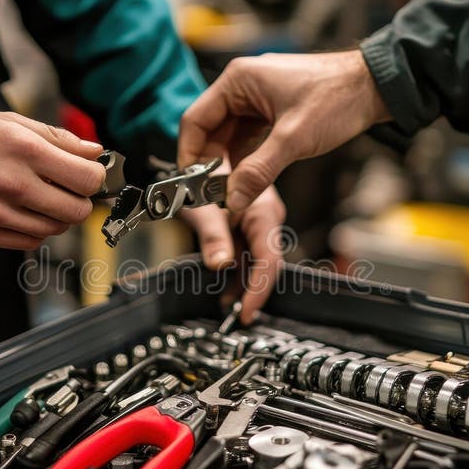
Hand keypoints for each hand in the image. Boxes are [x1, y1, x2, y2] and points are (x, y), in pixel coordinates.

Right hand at [0, 111, 105, 249]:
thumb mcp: (6, 122)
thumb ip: (55, 137)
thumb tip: (95, 151)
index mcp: (24, 149)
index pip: (87, 178)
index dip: (95, 177)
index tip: (88, 174)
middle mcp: (14, 183)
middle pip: (77, 210)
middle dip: (79, 201)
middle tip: (66, 190)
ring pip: (55, 229)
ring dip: (56, 217)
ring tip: (39, 199)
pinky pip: (29, 242)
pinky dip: (35, 231)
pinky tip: (22, 213)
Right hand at [179, 50, 389, 211]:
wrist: (375, 88)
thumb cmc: (338, 97)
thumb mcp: (294, 139)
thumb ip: (259, 171)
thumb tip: (232, 201)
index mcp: (238, 80)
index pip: (196, 120)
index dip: (190, 155)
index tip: (191, 184)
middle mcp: (242, 87)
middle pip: (210, 131)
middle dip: (211, 164)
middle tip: (213, 196)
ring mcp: (257, 99)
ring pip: (229, 138)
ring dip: (229, 165)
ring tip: (229, 193)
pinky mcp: (272, 112)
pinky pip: (248, 140)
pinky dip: (246, 161)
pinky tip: (247, 182)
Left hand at [181, 185, 285, 324]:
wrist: (199, 153)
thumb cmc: (199, 173)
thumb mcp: (201, 206)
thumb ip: (213, 235)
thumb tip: (220, 264)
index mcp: (261, 210)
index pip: (269, 259)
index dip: (259, 289)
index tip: (247, 311)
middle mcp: (266, 216)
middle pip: (266, 263)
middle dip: (251, 290)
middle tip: (236, 315)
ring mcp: (258, 220)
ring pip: (256, 260)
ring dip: (242, 283)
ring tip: (226, 303)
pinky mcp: (249, 223)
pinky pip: (248, 252)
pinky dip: (237, 270)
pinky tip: (226, 286)